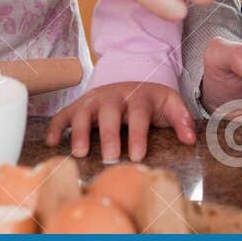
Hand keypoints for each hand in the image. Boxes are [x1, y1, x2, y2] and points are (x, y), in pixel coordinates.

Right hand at [45, 82, 195, 162]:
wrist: (130, 83)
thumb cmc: (150, 101)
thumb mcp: (169, 103)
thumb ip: (181, 118)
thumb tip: (190, 138)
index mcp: (138, 96)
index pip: (138, 114)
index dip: (138, 134)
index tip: (137, 156)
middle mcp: (114, 96)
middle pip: (109, 112)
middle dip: (108, 135)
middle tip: (110, 157)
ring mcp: (94, 100)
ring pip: (83, 112)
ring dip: (79, 131)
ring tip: (79, 153)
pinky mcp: (79, 105)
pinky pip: (63, 113)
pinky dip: (55, 125)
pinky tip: (51, 142)